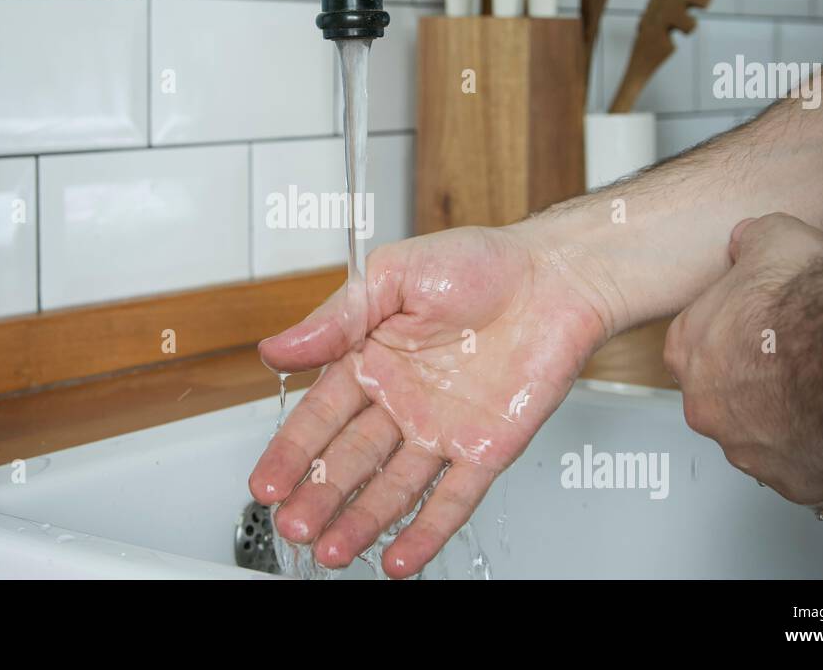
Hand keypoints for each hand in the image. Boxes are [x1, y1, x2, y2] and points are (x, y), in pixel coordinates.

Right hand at [249, 223, 614, 577]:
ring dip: (361, 521)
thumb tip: (276, 348)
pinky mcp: (485, 449)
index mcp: (370, 360)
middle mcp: (401, 401)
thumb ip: (335, 318)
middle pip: (349, 461)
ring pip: (393, 487)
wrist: (557, 275)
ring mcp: (441, 430)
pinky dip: (427, 532)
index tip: (265, 482)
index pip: (319, 416)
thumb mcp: (393, 275)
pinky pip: (452, 499)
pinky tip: (399, 560)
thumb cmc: (480, 262)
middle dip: (318, 497)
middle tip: (293, 526)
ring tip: (332, 552)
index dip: (290, 451)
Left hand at [664, 214, 822, 513]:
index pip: (695, 354)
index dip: (729, 344)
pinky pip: (804, 476)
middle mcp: (705, 405)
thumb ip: (747, 243)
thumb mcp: (768, 238)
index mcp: (687, 351)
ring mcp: (745, 447)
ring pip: (761, 441)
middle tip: (794, 369)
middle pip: (723, 401)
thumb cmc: (810, 299)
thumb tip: (747, 240)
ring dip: (787, 425)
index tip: (754, 339)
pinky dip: (822, 460)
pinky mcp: (793, 480)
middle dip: (755, 389)